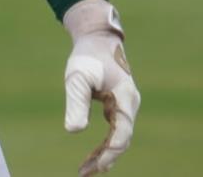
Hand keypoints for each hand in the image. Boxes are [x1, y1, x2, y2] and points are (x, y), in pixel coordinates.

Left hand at [62, 0, 138, 174]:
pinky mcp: (118, 106)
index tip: (97, 165)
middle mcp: (130, 104)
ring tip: (86, 170)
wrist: (96, 39)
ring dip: (105, 154)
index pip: (122, 132)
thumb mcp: (77, 77)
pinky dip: (105, 144)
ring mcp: (126, 106)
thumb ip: (76, 102)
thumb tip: (73, 131)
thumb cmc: (87, 56)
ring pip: (119, 137)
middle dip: (106, 158)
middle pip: (122, 139)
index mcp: (124, 97)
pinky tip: (93, 156)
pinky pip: (115, 131)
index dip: (110, 151)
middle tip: (86, 173)